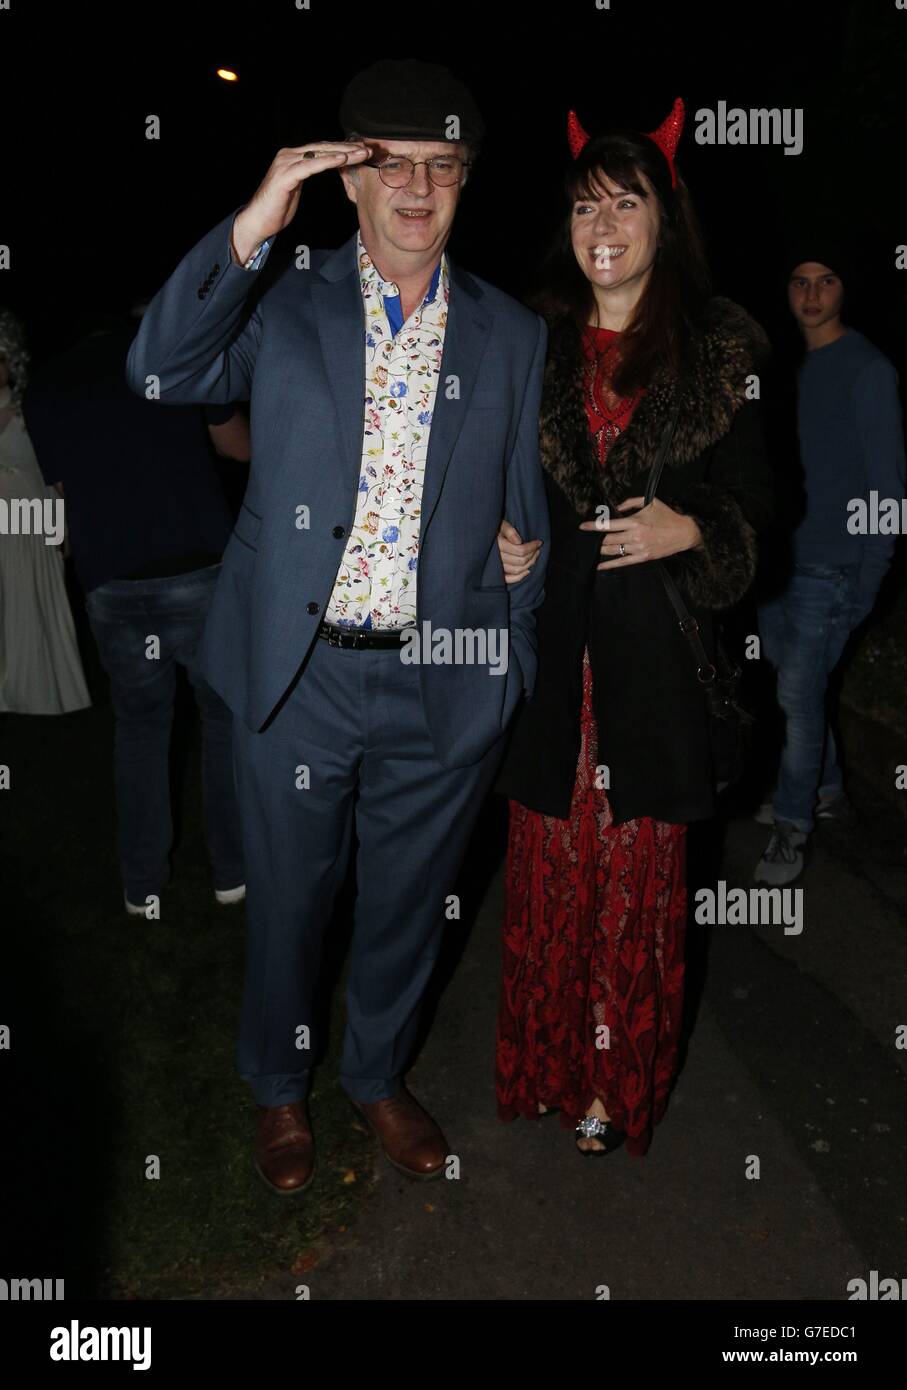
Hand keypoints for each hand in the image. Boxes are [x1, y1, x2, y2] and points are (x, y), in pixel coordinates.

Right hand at [232, 141, 370, 261]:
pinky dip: (327, 161)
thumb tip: (321, 169)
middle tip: (368, 149)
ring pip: (319, 154)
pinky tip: (342, 159)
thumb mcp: (297, 188)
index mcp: (292, 157)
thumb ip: (308, 174)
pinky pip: (310, 165)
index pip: (322, 149)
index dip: (342, 149)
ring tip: (361, 153)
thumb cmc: (277, 208)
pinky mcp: (285, 175)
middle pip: (323, 148)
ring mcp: (286, 163)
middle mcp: (288, 155)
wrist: (258, 221)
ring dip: (342, 152)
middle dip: (347, 148)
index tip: (362, 151)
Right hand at [498, 519, 542, 583]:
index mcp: (498, 545)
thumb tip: (519, 541)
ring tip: (534, 556)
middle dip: (532, 555)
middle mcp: (497, 558)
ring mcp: (496, 567)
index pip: (520, 550)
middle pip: (521, 561)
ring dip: (529, 564)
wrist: (482, 536)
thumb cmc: (494, 528)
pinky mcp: (497, 573)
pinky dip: (519, 577)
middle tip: (537, 549)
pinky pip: (509, 579)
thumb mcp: (501, 524)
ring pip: (517, 570)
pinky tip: (527, 571)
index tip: (538, 542)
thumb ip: (509, 531)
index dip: (532, 547)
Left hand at [579, 496, 701, 569]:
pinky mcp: (643, 557)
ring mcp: (638, 548)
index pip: (608, 525)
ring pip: (612, 551)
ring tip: (596, 548)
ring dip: (602, 550)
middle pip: (607, 540)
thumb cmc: (667, 516)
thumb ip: (631, 502)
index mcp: (634, 522)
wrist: (684, 533)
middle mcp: (634, 536)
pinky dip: (609, 565)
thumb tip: (616, 507)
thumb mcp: (650, 501)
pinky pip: (622, 563)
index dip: (593, 526)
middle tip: (592, 538)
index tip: (582, 527)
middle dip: (598, 539)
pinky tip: (600, 566)